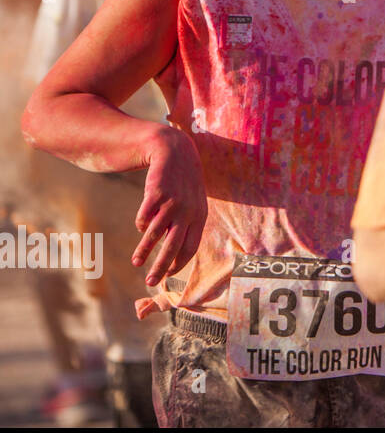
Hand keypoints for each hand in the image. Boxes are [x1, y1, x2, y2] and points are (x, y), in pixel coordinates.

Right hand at [133, 127, 206, 286]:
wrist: (174, 151)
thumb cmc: (183, 182)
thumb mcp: (192, 201)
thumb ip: (186, 224)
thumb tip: (172, 252)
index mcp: (200, 215)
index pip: (191, 247)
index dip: (179, 263)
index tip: (168, 275)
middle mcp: (188, 212)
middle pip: (173, 247)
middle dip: (161, 267)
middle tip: (150, 282)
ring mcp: (172, 203)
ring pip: (155, 236)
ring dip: (144, 252)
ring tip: (136, 262)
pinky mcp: (156, 195)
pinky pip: (144, 218)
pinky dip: (141, 225)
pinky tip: (141, 224)